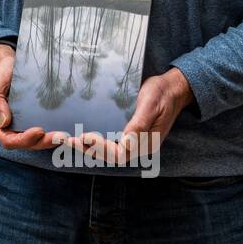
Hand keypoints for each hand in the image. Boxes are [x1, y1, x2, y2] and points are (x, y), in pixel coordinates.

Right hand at [0, 43, 73, 151]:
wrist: (10, 65)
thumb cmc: (1, 75)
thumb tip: (4, 122)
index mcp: (2, 124)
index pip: (10, 140)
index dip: (24, 140)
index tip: (39, 131)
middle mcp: (15, 128)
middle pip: (29, 143)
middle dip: (45, 142)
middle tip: (60, 136)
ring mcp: (28, 124)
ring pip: (41, 140)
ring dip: (54, 140)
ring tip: (67, 136)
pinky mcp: (40, 117)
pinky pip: (48, 129)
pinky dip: (59, 132)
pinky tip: (71, 129)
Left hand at [67, 67, 195, 164]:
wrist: (172, 87)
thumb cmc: (162, 94)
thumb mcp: (151, 105)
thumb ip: (139, 124)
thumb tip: (126, 143)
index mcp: (147, 143)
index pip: (120, 155)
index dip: (101, 149)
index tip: (86, 136)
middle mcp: (140, 146)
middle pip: (111, 156)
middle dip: (90, 149)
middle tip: (69, 140)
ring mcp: (135, 141)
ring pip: (109, 151)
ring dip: (90, 148)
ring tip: (71, 140)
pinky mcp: (129, 133)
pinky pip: (111, 142)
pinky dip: (97, 142)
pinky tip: (84, 136)